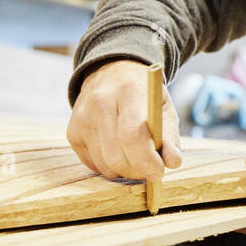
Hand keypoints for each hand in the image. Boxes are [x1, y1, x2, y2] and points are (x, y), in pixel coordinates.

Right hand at [67, 59, 182, 180]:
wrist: (112, 73)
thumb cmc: (144, 96)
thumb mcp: (163, 108)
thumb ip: (170, 136)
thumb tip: (173, 162)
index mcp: (129, 92)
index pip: (132, 136)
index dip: (147, 161)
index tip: (159, 172)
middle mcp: (100, 103)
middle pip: (116, 156)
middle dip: (138, 171)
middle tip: (151, 170)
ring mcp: (82, 118)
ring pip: (104, 165)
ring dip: (125, 171)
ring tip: (136, 159)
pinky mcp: (72, 132)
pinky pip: (92, 164)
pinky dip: (109, 167)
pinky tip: (119, 153)